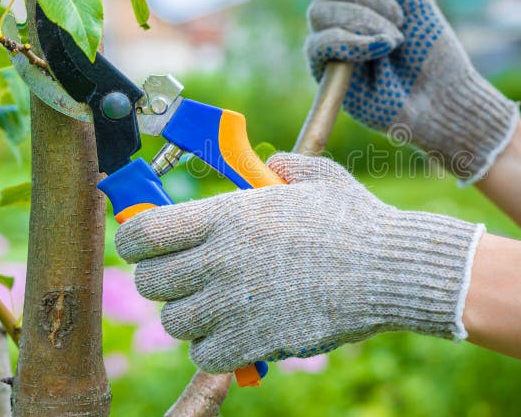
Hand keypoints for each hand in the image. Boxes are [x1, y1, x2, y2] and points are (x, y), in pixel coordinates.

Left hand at [115, 153, 482, 372]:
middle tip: (183, 274)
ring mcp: (233, 304)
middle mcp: (219, 260)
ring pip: (173, 321)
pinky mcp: (252, 341)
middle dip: (160, 278)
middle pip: (149, 281)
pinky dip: (212, 347)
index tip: (142, 242)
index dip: (132, 238)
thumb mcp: (318, 175)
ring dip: (188, 314)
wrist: (388, 269)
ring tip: (214, 304)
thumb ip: (283, 165)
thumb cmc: (355, 220)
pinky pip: (204, 354)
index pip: (142, 233)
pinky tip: (234, 330)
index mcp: (226, 215)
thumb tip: (269, 166)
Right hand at [306, 0, 519, 181]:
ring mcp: (331, 40)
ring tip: (395, 39)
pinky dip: (350, 42)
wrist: (441, 96)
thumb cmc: (431, 49)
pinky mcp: (326, 70)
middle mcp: (340, 11)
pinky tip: (380, 50)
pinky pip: (318, 44)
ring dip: (363, 20)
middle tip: (400, 16)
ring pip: (319, 11)